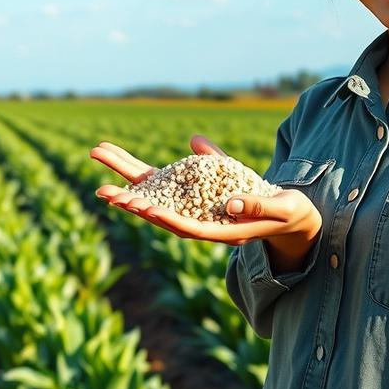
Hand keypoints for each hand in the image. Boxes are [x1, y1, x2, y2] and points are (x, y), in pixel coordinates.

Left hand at [89, 136, 321, 247]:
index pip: (187, 228)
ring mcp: (193, 207)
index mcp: (221, 231)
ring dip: (126, 178)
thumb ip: (257, 205)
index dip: (165, 219)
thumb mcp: (282, 209)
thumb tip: (229, 201)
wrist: (289, 216)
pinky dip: (140, 171)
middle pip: (160, 211)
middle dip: (131, 200)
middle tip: (102, 192)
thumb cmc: (290, 214)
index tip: (143, 209)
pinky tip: (117, 160)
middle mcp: (200, 222)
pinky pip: (161, 181)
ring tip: (98, 157)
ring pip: (154, 193)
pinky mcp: (192, 194)